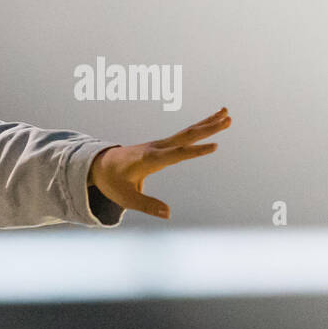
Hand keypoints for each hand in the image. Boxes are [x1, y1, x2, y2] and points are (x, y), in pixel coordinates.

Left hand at [87, 107, 231, 218]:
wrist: (99, 165)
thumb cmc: (112, 182)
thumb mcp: (125, 198)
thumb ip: (146, 205)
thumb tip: (168, 214)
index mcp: (148, 160)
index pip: (175, 154)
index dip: (195, 151)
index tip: (214, 146)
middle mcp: (156, 148)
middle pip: (185, 137)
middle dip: (206, 129)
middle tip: (228, 120)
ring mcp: (160, 145)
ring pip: (186, 132)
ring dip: (207, 123)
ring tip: (227, 114)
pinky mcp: (162, 145)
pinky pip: (183, 134)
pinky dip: (199, 126)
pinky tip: (213, 120)